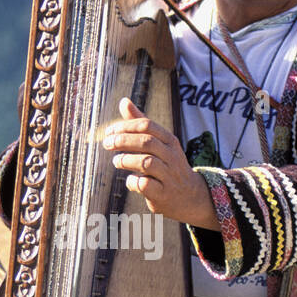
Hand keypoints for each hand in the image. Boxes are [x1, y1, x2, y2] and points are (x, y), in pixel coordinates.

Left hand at [103, 97, 217, 229]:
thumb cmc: (167, 164)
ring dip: (126, 160)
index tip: (109, 132)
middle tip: (107, 144)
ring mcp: (169, 176)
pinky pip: (145, 185)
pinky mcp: (163, 194)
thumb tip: (123, 101)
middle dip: (122, 141)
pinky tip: (130, 180)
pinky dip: (133, 182)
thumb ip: (140, 122)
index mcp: (169, 140)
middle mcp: (171, 156)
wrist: (190, 196)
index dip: (125, 126)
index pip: (147, 125)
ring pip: (146, 162)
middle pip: (146, 142)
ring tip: (117, 161)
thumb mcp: (158, 142)